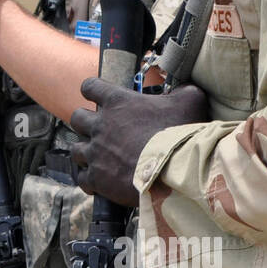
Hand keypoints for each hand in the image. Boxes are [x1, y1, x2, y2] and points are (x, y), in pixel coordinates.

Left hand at [68, 79, 208, 207]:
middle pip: (77, 118)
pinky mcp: (96, 177)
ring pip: (76, 149)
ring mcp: (95, 152)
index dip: (92, 90)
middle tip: (100, 129)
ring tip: (100, 157)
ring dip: (86, 151)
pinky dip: (89, 179)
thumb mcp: (190, 101)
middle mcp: (100, 125)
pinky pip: (82, 177)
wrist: (173, 170)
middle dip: (85, 122)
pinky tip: (100, 181)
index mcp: (117, 102)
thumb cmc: (180, 133)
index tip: (96, 95)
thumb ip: (185, 90)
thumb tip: (186, 88)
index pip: (90, 87)